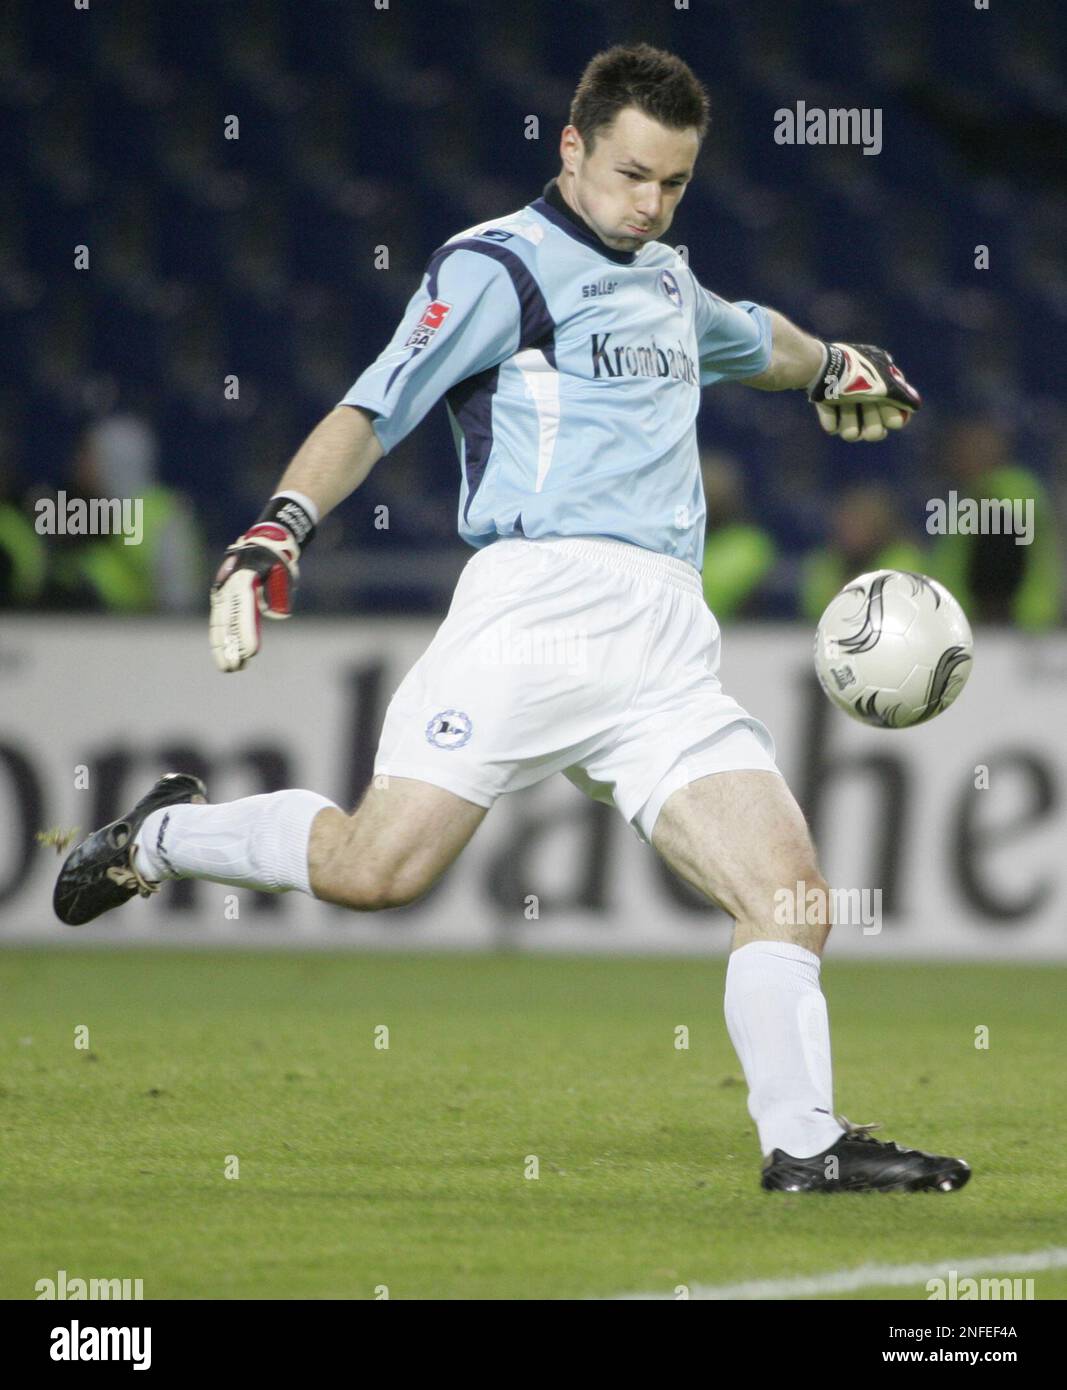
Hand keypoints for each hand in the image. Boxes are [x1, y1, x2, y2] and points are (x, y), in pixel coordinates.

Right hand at [209, 523, 299, 672]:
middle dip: (229, 647)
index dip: (246, 633)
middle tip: (234, 668)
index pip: (244, 611)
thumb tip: (274, 614)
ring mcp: (223, 593)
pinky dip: (224, 639)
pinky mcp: (223, 599)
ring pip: (220, 625)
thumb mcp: (284, 572)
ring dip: (224, 647)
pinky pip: (221, 622)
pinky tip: (229, 655)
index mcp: (244, 579)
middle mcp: (229, 587)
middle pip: (226, 622)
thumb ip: (280, 593)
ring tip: (230, 668)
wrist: (263, 542)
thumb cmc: (277, 559)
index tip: (251, 653)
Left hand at [808, 342, 921, 441]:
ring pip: (851, 423)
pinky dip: (832, 421)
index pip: (893, 401)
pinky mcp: (824, 399)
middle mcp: (863, 382)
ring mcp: (842, 391)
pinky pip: (832, 421)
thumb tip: (915, 405)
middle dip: (872, 425)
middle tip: (870, 431)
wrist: (819, 370)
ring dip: (850, 425)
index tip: (894, 422)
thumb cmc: (857, 378)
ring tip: (846, 425)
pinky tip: (831, 416)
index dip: (893, 415)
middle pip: (873, 417)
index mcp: (880, 373)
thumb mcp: (885, 388)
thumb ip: (902, 397)